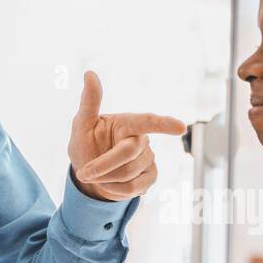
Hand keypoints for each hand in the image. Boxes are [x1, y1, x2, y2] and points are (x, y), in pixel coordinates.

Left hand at [67, 70, 184, 200]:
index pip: (147, 121)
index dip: (164, 124)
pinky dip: (115, 190)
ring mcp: (149, 158)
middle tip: (84, 173)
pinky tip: (110, 184)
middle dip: (103, 165)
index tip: (181, 127)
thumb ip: (89, 102)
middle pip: (128, 153)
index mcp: (128, 123)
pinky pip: (134, 188)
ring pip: (129, 173)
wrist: (90, 175)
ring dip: (106, 179)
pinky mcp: (150, 177)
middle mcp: (142, 139)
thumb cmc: (86, 144)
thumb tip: (89, 73)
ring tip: (97, 176)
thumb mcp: (81, 124)